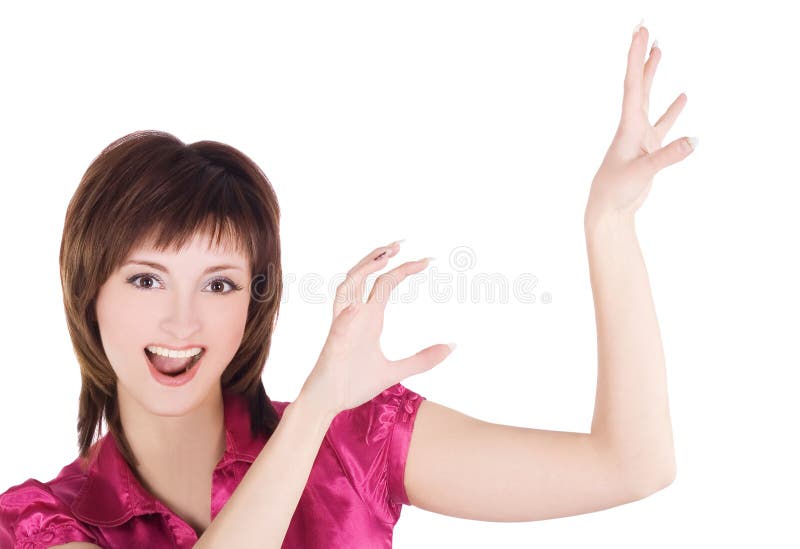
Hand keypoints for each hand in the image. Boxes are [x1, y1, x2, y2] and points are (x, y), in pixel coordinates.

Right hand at [299, 241, 454, 416]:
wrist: (329, 403)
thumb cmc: (355, 384)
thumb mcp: (397, 371)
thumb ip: (423, 359)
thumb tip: (452, 347)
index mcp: (370, 318)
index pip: (386, 283)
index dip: (405, 269)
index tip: (427, 260)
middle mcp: (356, 313)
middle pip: (367, 274)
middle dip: (383, 256)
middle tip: (402, 242)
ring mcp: (345, 320)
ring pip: (351, 281)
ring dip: (367, 264)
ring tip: (388, 252)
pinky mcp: (336, 332)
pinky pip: (342, 305)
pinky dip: (353, 290)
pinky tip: (370, 280)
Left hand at [585, 23, 696, 223]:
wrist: (608, 210)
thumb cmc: (616, 191)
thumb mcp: (642, 173)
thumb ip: (668, 156)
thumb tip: (695, 140)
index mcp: (628, 126)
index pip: (633, 85)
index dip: (636, 58)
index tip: (640, 33)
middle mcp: (632, 126)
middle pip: (638, 84)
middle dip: (642, 58)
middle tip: (647, 31)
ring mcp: (641, 137)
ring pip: (649, 99)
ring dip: (653, 75)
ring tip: (659, 52)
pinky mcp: (649, 150)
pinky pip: (663, 124)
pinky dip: (672, 110)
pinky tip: (682, 97)